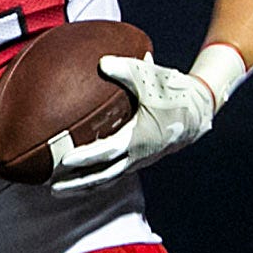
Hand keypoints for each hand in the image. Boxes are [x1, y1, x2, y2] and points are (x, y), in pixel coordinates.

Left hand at [48, 56, 216, 191]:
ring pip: (108, 178)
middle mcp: (138, 155)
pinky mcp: (141, 159)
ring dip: (84, 186)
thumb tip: (101, 62)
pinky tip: (81, 180)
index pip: (107, 151)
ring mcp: (140, 160)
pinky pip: (115, 174)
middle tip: (52, 187)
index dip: (85, 157)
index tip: (64, 160)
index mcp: (139, 137)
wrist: (200, 108)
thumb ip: (125, 69)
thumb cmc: (174, 92)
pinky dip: (97, 179)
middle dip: (77, 183)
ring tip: (60, 190)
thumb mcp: (150, 77)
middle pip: (103, 175)